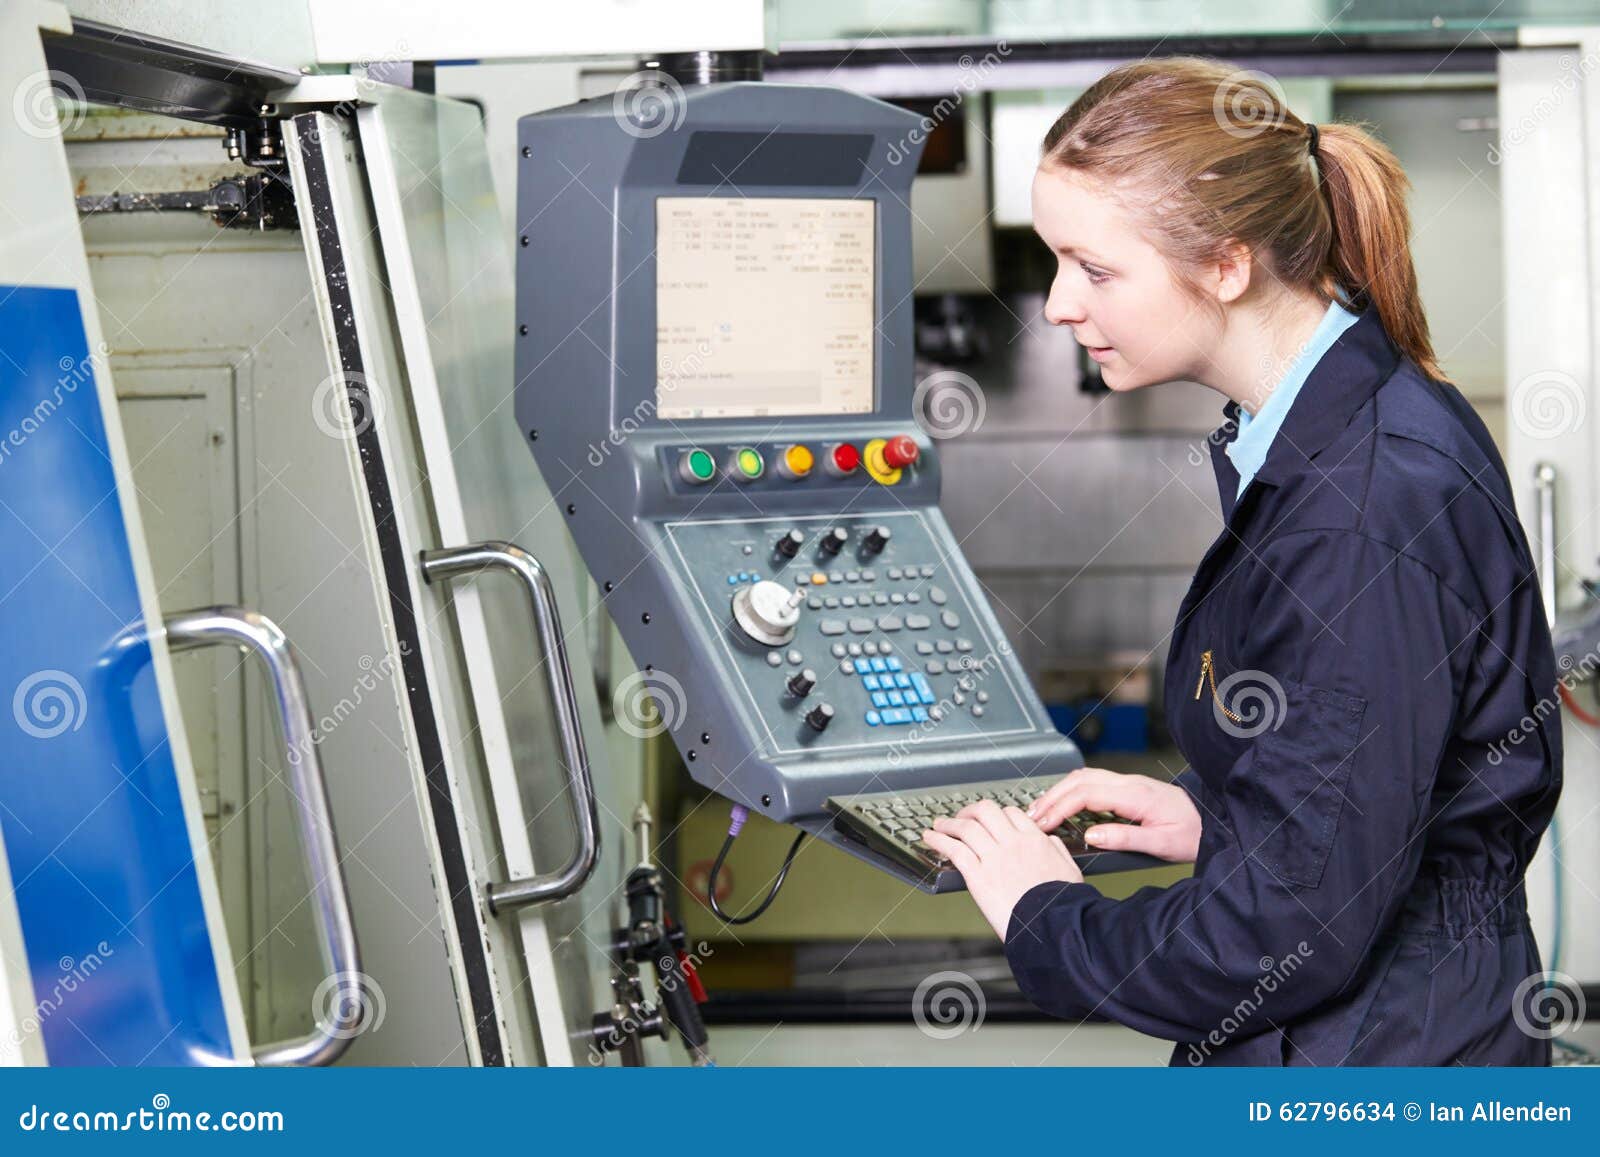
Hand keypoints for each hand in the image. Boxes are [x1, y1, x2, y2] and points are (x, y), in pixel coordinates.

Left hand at [921, 800, 1083, 939]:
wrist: (1055, 927)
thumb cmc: (1065, 905)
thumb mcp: (1070, 870)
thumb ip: (1057, 849)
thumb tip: (1047, 840)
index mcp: (1036, 840)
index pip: (1011, 813)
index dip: (997, 815)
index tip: (988, 821)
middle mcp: (1013, 843)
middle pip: (986, 811)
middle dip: (970, 811)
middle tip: (962, 817)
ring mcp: (994, 858)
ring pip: (966, 827)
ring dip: (949, 823)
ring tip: (938, 825)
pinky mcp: (979, 876)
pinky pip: (954, 850)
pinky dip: (939, 840)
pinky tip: (930, 838)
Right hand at [1026, 767, 1201, 863]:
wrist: (1214, 820)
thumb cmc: (1193, 833)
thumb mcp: (1163, 843)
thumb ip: (1125, 838)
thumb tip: (1090, 836)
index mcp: (1136, 795)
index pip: (1086, 793)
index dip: (1060, 807)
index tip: (1044, 824)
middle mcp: (1130, 783)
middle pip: (1078, 780)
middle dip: (1051, 797)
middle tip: (1031, 818)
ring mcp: (1129, 783)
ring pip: (1083, 777)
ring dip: (1059, 791)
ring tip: (1042, 811)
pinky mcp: (1129, 788)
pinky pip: (1093, 782)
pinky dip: (1072, 791)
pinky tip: (1065, 804)